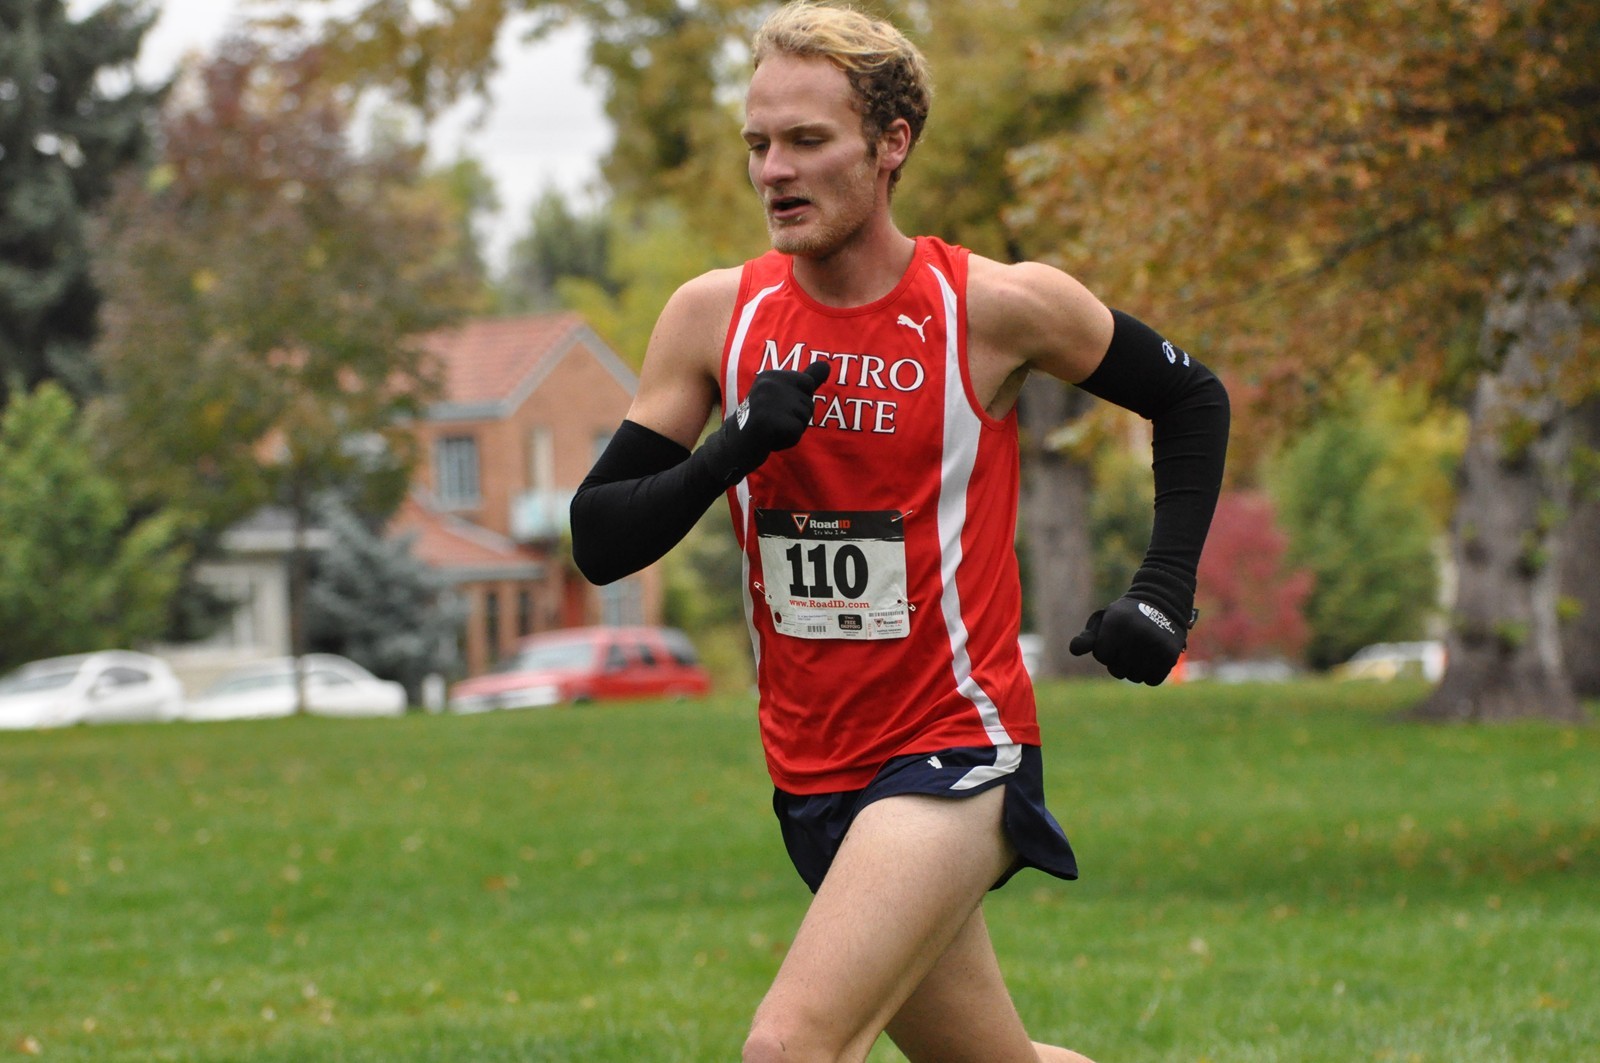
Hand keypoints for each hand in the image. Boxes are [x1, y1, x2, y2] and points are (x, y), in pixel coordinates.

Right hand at [711, 360, 829, 478]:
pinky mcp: (769, 420)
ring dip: (791, 431)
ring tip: (770, 431)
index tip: (776, 408)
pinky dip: (787, 441)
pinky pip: (796, 432)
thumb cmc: (760, 423)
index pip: (806, 384)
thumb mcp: (780, 397)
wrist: (733, 447)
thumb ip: (804, 382)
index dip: (798, 402)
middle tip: (772, 423)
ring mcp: (769, 401)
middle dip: (796, 419)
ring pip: (804, 418)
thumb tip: (827, 364)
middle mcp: (770, 383)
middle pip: (808, 403)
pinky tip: (770, 439)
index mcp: (771, 375)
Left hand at [1069, 596, 1186, 684]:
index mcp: (1117, 623)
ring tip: (1140, 650)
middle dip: (1119, 660)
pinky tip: (1152, 658)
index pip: (1102, 656)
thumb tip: (1073, 650)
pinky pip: (1152, 680)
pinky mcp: (1170, 655)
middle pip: (1117, 670)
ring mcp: (1155, 645)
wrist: (1163, 603)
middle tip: (1128, 644)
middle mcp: (1137, 633)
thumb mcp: (1105, 620)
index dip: (1106, 649)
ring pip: (1134, 677)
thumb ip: (1087, 638)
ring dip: (1134, 669)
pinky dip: (1150, 674)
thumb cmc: (1127, 615)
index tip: (1115, 636)